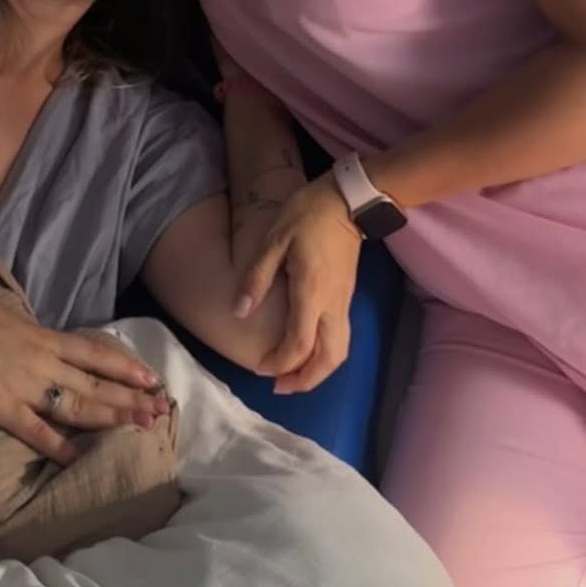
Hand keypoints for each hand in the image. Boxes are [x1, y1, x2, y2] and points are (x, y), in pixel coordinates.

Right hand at [0, 260, 169, 462]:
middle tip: (160, 412)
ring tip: (139, 429)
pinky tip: (77, 459)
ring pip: (76, 404)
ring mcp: (21, 383)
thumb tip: (46, 348)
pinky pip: (33, 429)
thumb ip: (29, 338)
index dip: (126, 368)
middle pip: (95, 383)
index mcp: (41, 336)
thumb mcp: (5, 319)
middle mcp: (40, 359)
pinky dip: (57, 446)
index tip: (154, 380)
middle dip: (130, 399)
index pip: (95, 354)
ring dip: (109, 418)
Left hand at [234, 176, 360, 394]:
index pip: (300, 344)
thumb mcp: (274, 239)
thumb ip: (256, 277)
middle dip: (305, 379)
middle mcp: (332, 304)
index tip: (261, 368)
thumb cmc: (306, 215)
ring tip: (292, 375)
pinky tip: (307, 351)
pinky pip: (340, 338)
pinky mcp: (347, 297)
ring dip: (317, 371)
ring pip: (339, 351)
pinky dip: (325, 355)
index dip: (281, 363)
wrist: (347, 200)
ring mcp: (344, 302)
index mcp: (312, 292)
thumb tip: (239, 312)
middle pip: (328, 359)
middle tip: (280, 386)